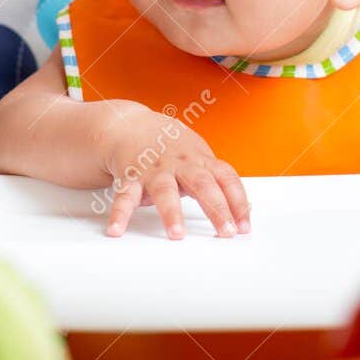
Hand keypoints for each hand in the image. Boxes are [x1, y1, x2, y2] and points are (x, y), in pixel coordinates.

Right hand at [99, 106, 250, 238]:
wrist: (129, 125)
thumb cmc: (171, 147)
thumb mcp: (198, 156)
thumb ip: (216, 180)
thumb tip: (242, 212)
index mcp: (200, 159)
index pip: (226, 178)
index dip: (238, 202)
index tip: (244, 227)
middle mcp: (180, 164)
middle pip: (202, 184)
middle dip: (216, 208)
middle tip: (226, 232)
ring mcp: (155, 170)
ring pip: (165, 190)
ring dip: (171, 212)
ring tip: (176, 234)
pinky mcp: (130, 177)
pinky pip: (125, 197)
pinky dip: (119, 214)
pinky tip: (116, 230)